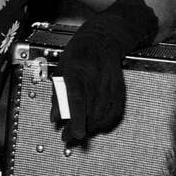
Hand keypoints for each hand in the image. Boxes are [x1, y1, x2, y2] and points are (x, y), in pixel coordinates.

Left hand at [55, 0, 158, 143]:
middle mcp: (96, 77)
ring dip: (90, 127)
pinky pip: (114, 110)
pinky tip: (95, 125)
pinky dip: (104, 121)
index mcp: (78, 69)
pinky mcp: (120, 88)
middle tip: (67, 138)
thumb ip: (57, 94)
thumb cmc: (78, 53)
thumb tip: (55, 117)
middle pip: (90, 109)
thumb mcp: (61, 68)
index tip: (75, 134)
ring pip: (103, 112)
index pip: (77, 97)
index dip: (77, 117)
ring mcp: (111, 83)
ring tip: (77, 133)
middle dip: (79, 128)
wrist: (105, 37)